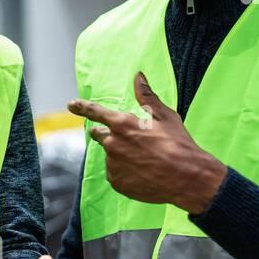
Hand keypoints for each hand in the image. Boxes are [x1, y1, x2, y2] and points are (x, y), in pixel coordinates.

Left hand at [67, 72, 226, 214]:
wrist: (188, 178)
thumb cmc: (178, 144)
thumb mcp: (165, 116)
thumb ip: (147, 96)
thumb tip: (138, 76)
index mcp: (123, 124)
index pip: (96, 112)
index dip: (82, 107)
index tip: (70, 104)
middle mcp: (113, 144)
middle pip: (99, 135)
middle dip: (106, 134)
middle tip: (128, 139)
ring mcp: (113, 165)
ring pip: (111, 156)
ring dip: (121, 155)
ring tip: (145, 160)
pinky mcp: (116, 182)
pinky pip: (116, 174)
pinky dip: (125, 172)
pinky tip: (143, 173)